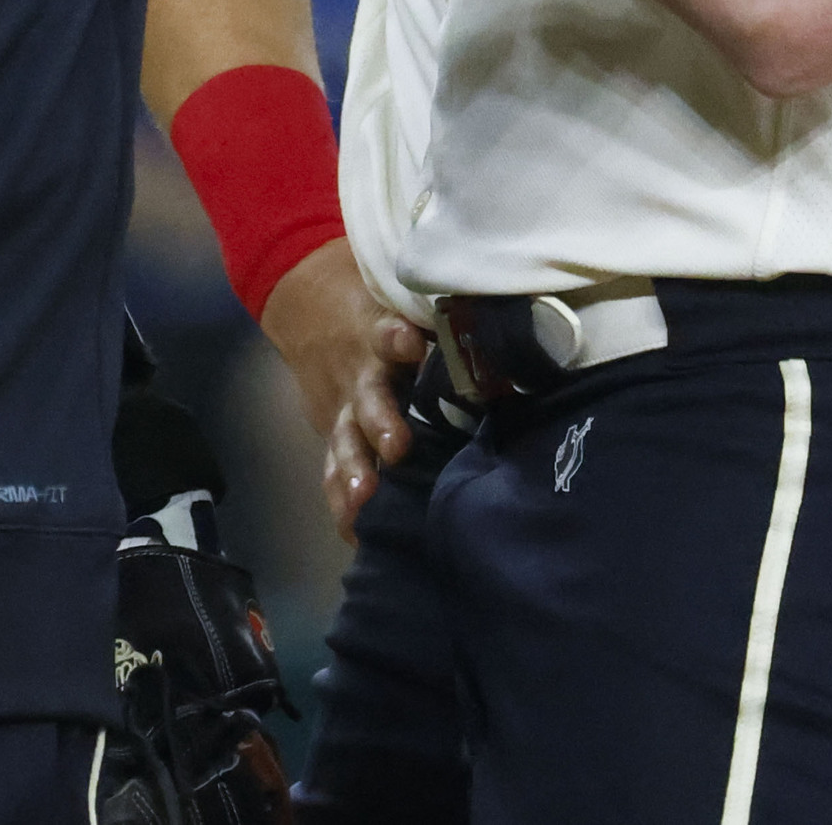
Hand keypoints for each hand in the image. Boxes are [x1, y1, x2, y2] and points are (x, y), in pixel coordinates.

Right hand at [256, 239, 428, 536]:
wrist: (313, 309)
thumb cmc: (384, 307)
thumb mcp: (408, 298)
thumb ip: (450, 312)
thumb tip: (518, 311)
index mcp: (383, 334)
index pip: (387, 331)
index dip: (396, 338)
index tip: (411, 344)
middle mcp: (363, 374)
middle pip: (370, 396)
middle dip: (381, 421)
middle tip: (397, 447)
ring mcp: (344, 408)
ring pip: (347, 440)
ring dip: (356, 469)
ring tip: (365, 498)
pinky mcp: (334, 434)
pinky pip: (334, 468)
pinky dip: (341, 499)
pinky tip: (352, 532)